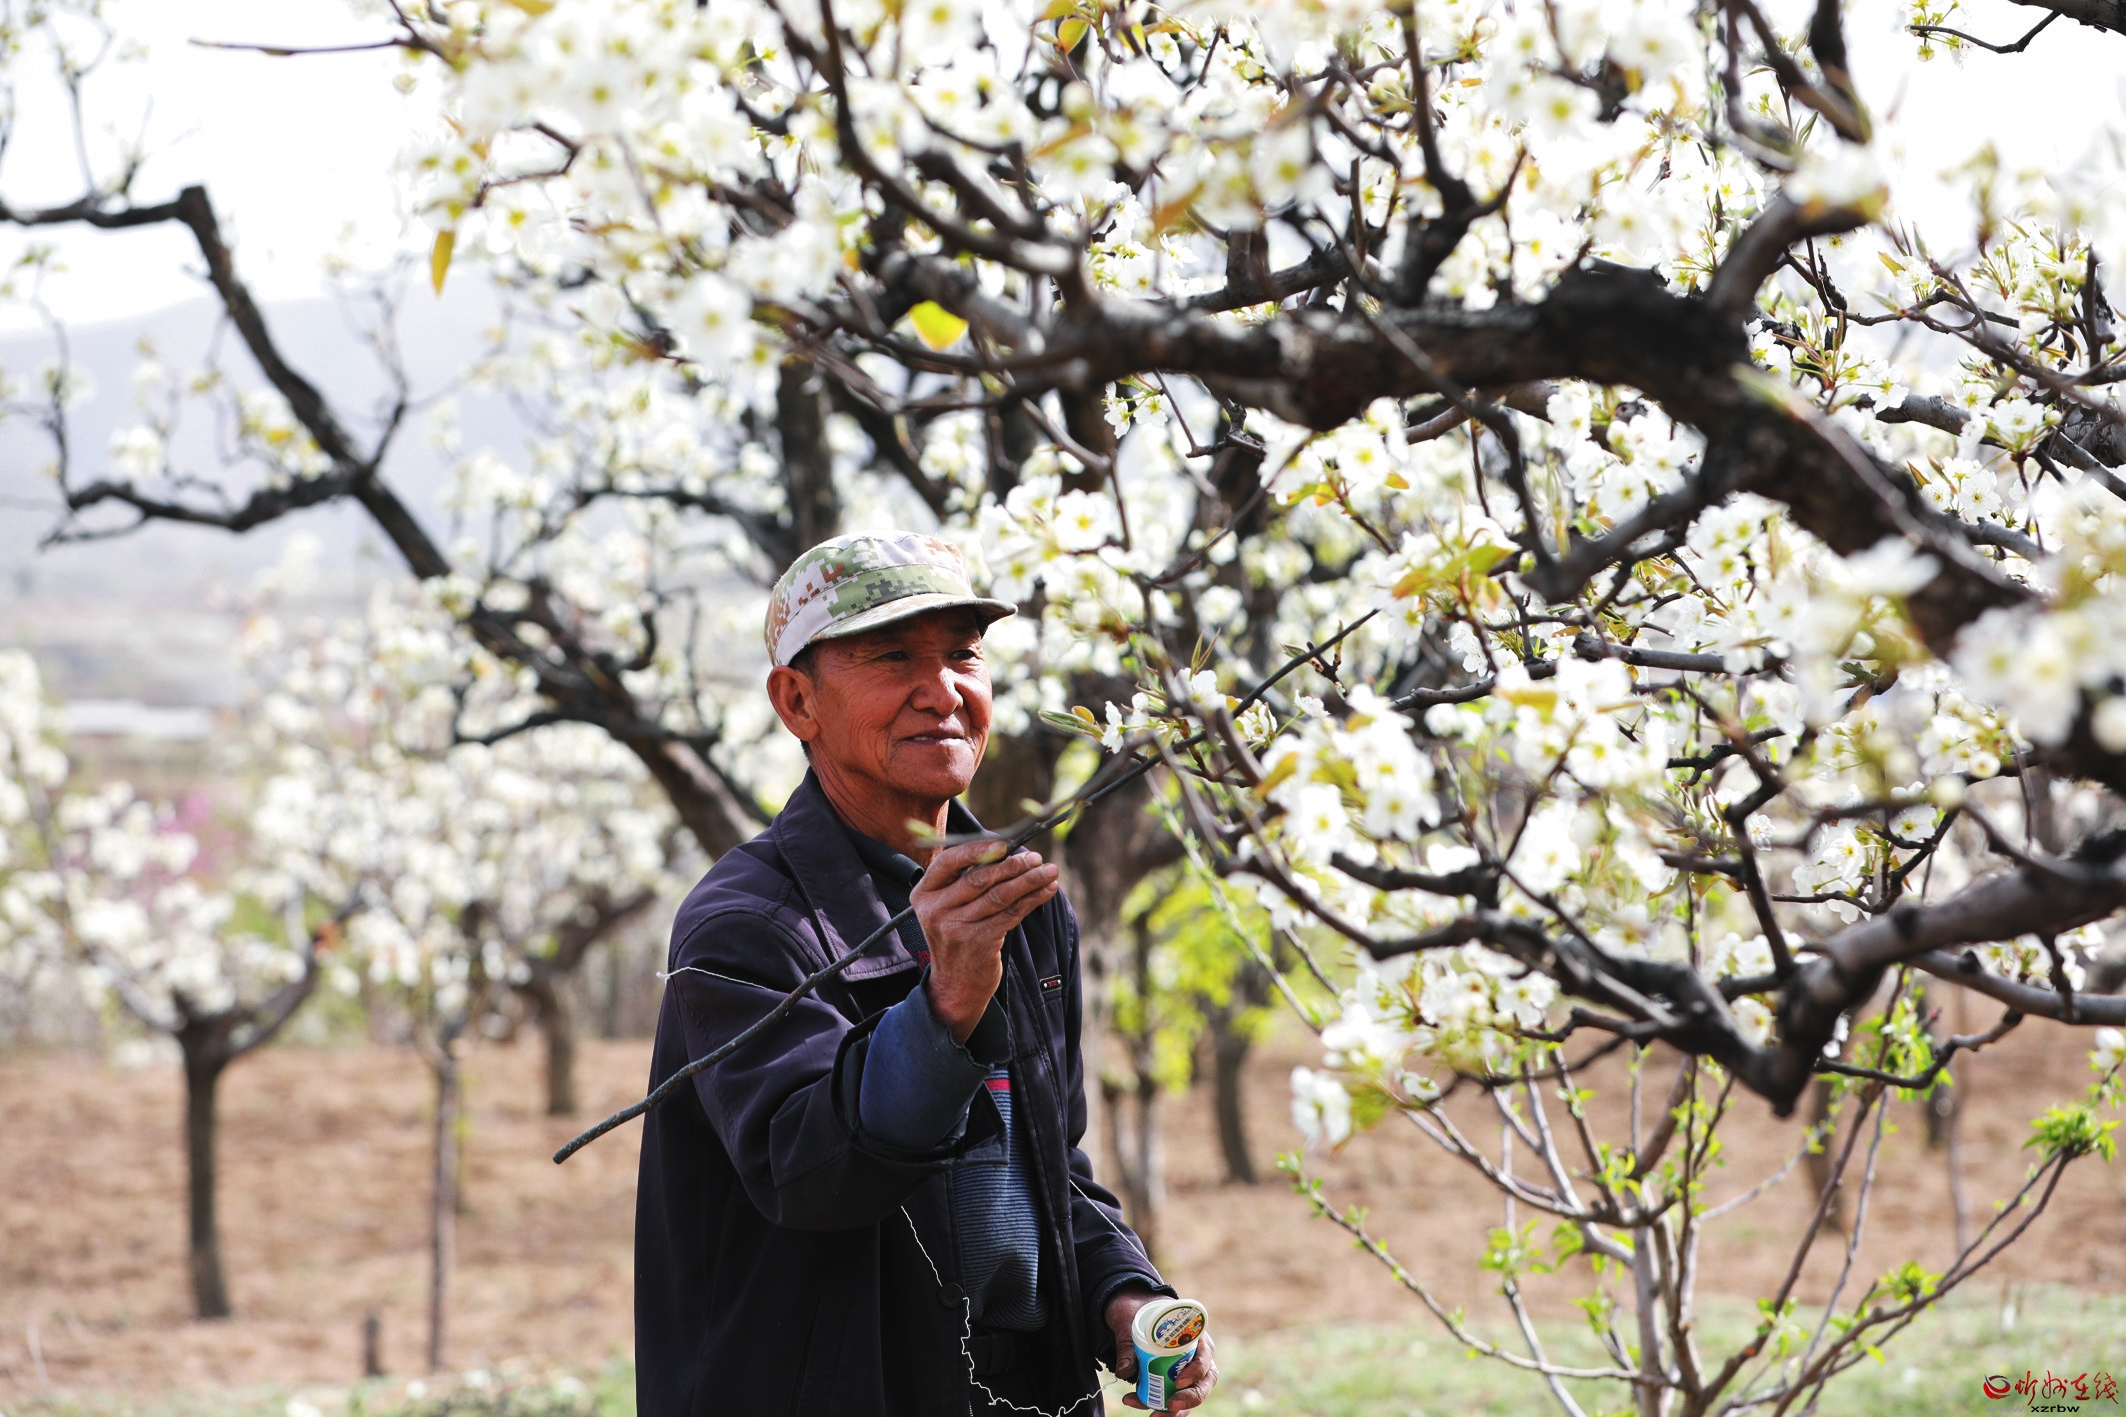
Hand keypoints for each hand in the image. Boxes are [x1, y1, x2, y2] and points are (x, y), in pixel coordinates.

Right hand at [911, 837, 1059, 1042]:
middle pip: (980, 878)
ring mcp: (956, 928)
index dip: (979, 849)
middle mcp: (936, 910)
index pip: (950, 861)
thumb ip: (966, 881)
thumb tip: (1008, 851)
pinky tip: (1047, 890)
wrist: (955, 985)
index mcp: (924, 893)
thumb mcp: (948, 908)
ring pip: (1000, 895)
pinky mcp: (979, 942)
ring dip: (1030, 880)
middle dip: (1013, 864)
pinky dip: (1032, 899)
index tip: (1006, 843)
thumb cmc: (957, 937)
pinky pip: (1011, 913)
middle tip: (1036, 858)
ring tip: (1050, 871)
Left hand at [1104, 1288, 1216, 1411]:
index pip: (1205, 1355)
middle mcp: (1197, 1355)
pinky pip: (1173, 1399)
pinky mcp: (1174, 1382)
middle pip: (1205, 1381)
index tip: (1179, 1381)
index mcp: (1194, 1334)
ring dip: (1175, 1411)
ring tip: (1154, 1416)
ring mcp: (1188, 1371)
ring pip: (1191, 1395)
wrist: (1134, 1312)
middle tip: (1171, 1405)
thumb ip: (1127, 1344)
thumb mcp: (1130, 1320)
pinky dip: (1157, 1406)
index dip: (1196, 1370)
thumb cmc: (1140, 1311)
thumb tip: (1124, 1372)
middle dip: (1190, 1398)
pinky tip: (1133, 1401)